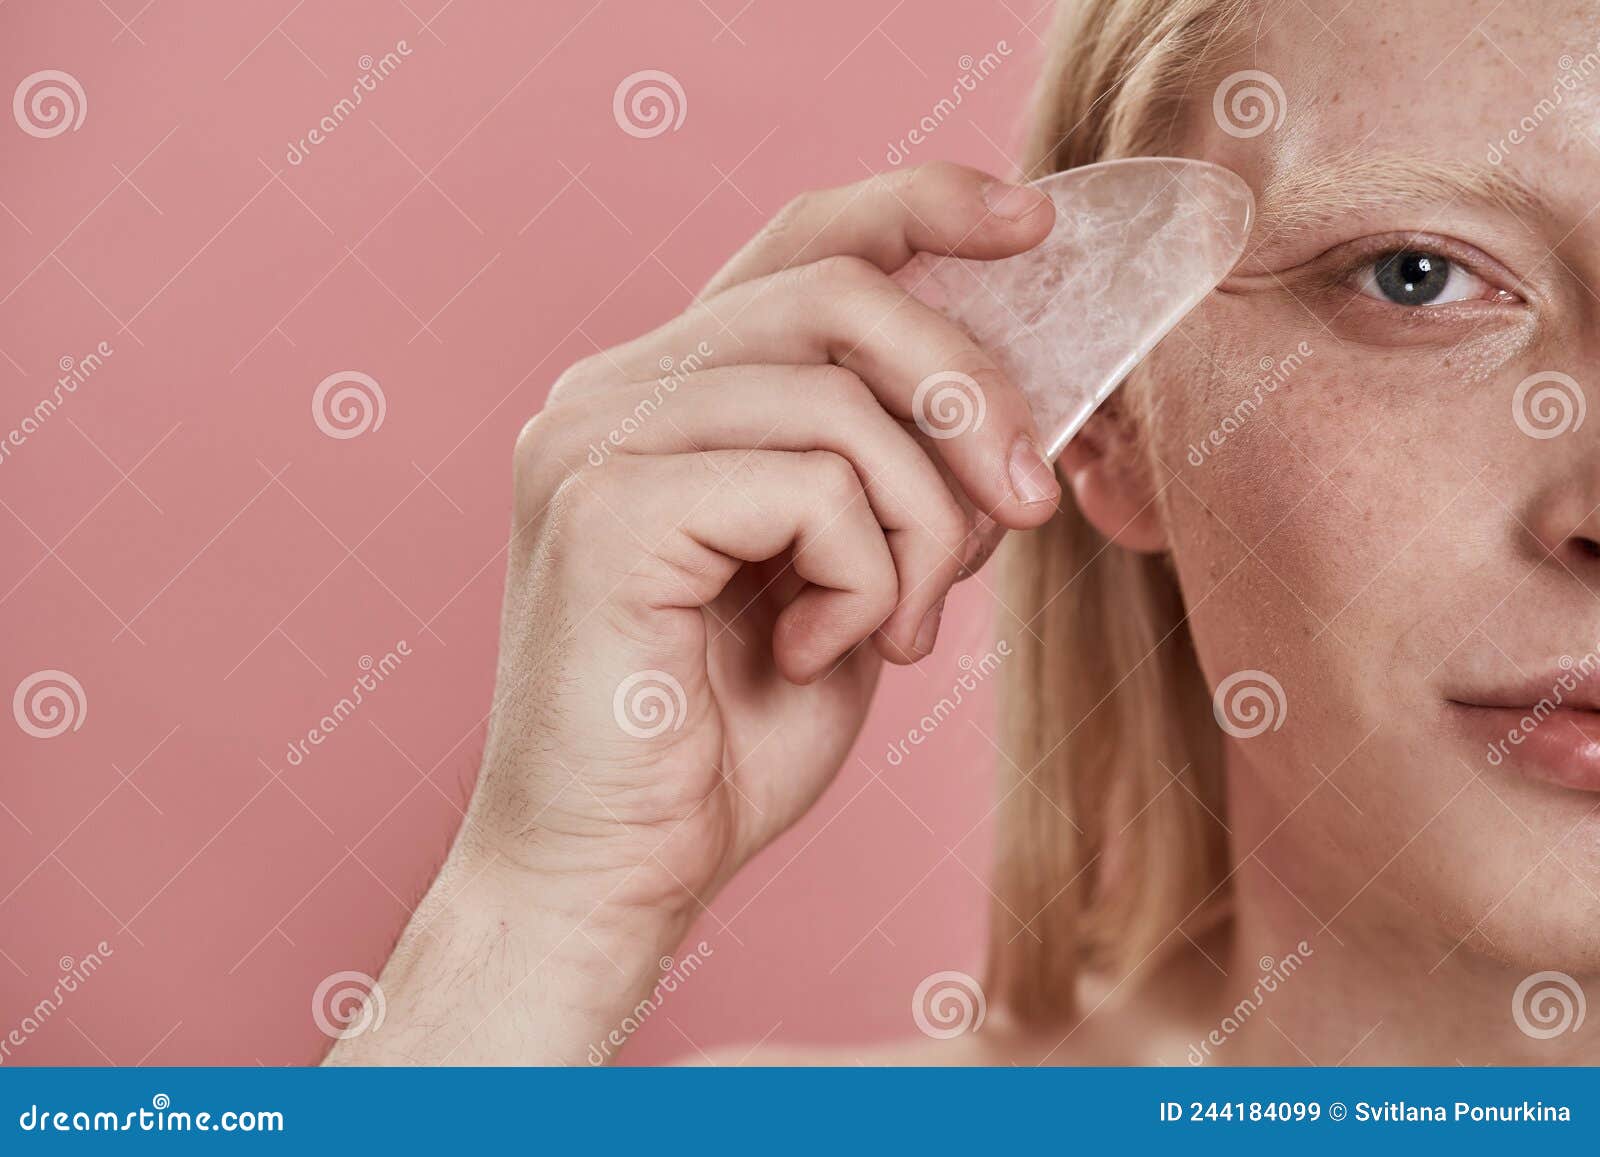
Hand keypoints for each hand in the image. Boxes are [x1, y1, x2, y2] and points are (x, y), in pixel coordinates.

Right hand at [327, 162, 1059, 1064]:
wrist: (613, 877)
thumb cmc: (725, 740)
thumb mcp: (848, 582)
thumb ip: (895, 483)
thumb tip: (1003, 415)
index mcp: (663, 395)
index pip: (800, 246)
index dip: (920, 210)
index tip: (1030, 225)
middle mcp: (612, 392)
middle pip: (837, 292)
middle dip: (966, 390)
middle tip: (1027, 500)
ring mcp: (593, 441)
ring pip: (839, 397)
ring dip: (922, 523)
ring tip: (904, 627)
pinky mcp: (602, 507)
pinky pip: (812, 484)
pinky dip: (866, 576)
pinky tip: (821, 649)